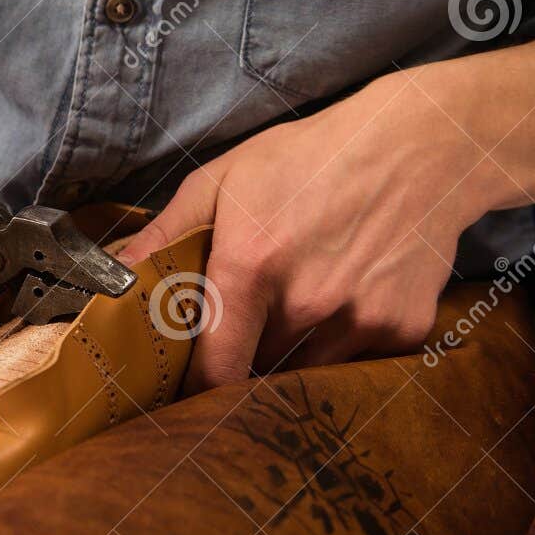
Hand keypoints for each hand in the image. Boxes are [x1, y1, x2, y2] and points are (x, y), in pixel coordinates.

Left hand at [118, 73, 487, 390]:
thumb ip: (167, 231)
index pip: (215, 368)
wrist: (416, 145)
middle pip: (258, 369)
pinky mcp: (403, 328)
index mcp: (250, 268)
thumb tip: (117, 270)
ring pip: (307, 369)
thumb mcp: (224, 179)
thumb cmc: (308, 159)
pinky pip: (357, 358)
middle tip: (243, 330)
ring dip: (294, 351)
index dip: (197, 388)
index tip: (186, 389)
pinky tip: (346, 293)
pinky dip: (344, 339)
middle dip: (245, 357)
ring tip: (298, 301)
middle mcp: (306, 303)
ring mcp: (359, 319)